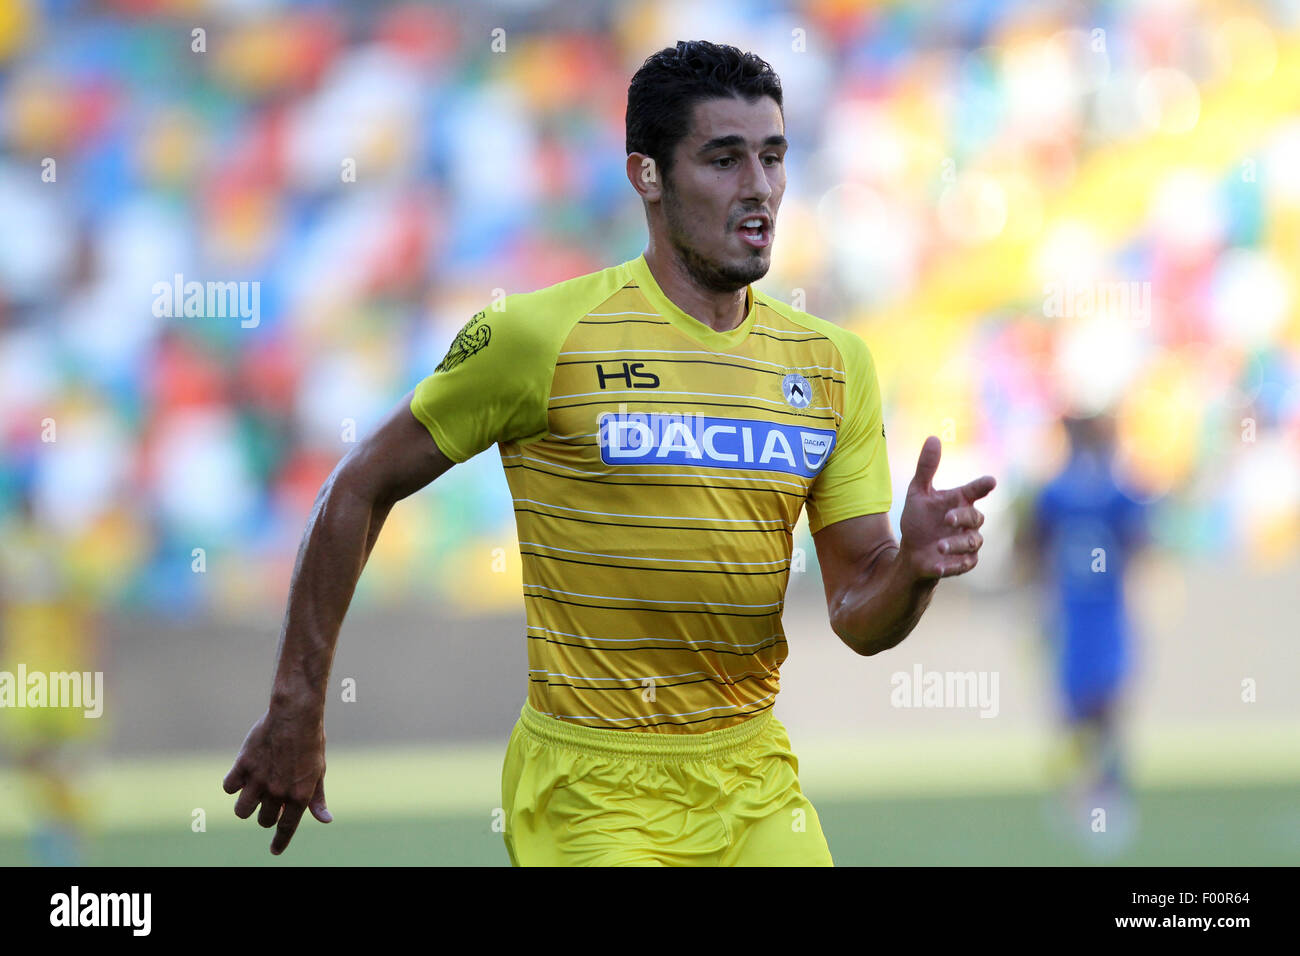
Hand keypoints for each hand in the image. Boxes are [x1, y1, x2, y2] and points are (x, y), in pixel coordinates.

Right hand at [223, 707, 330, 854]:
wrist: (296, 715)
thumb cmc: (311, 743)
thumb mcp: (319, 772)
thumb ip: (318, 799)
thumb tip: (326, 820)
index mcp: (299, 795)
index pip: (286, 829)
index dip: (280, 843)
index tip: (274, 851)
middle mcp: (277, 792)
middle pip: (264, 820)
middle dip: (266, 815)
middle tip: (271, 799)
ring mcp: (259, 780)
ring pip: (242, 811)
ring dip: (246, 806)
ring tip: (253, 793)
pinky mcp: (243, 765)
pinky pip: (229, 787)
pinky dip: (233, 785)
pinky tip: (241, 776)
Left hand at [898, 435, 995, 580]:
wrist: (912, 553)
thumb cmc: (918, 520)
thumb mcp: (917, 493)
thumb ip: (926, 468)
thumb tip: (933, 438)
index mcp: (959, 501)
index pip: (975, 490)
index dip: (982, 485)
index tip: (990, 481)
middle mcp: (967, 522)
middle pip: (976, 517)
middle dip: (963, 517)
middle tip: (947, 519)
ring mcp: (967, 543)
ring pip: (973, 543)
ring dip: (956, 544)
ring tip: (939, 546)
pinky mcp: (964, 563)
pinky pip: (966, 564)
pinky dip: (953, 565)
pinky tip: (938, 565)